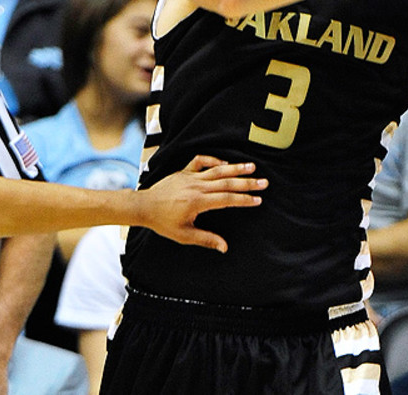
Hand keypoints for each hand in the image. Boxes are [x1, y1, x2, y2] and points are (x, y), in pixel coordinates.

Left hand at [139, 155, 263, 252]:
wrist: (144, 206)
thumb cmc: (163, 222)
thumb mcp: (184, 235)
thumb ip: (206, 239)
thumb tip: (225, 247)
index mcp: (198, 202)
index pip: (227, 199)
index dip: (243, 199)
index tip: (258, 200)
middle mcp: (196, 186)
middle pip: (226, 183)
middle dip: (247, 183)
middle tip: (264, 182)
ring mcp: (190, 177)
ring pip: (217, 170)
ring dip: (235, 167)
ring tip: (252, 166)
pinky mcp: (184, 172)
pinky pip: (200, 161)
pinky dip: (213, 160)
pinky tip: (225, 164)